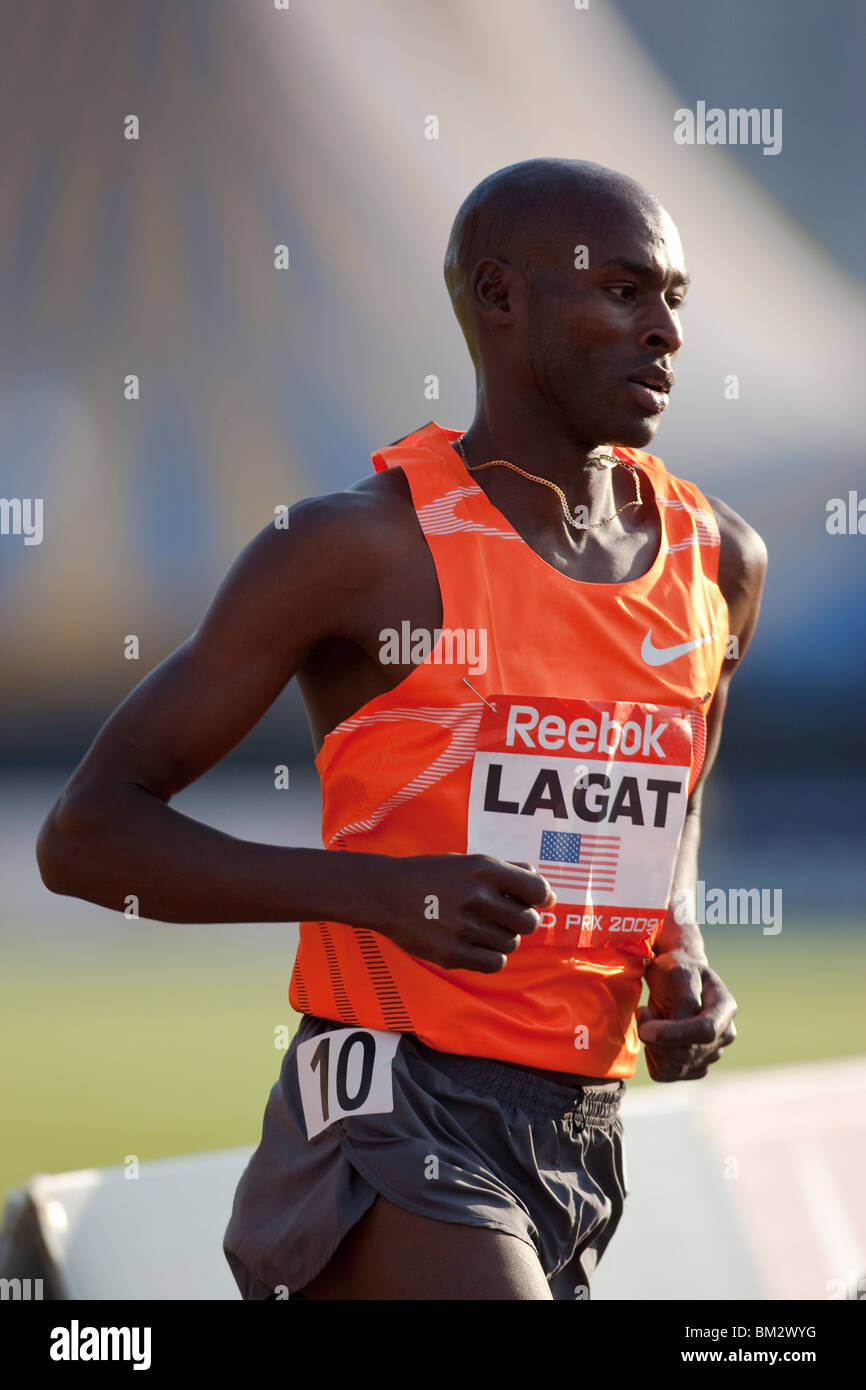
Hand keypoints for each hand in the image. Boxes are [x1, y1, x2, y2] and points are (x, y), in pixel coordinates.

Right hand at [374, 853, 555, 973]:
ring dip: (503, 938)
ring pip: (511, 943)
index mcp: (483, 869)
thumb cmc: (432, 875)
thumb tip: (546, 892)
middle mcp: (476, 896)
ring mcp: (463, 927)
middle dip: (522, 920)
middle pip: (528, 921)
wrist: (386, 894)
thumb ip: (507, 871)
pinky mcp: (452, 953)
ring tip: (482, 928)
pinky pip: (495, 963)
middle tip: (505, 917)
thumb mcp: (468, 862)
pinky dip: (492, 957)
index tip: (540, 902)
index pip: (536, 889)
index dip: (543, 898)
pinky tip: (478, 945)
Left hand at [635, 950, 736, 1081]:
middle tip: (643, 1012)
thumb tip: (681, 1024)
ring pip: (675, 1068)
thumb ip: (684, 999)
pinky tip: (654, 1037)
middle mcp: (724, 1034)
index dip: (673, 1034)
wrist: (673, 979)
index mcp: (725, 1007)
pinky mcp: (694, 1066)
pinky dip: (652, 1058)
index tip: (645, 1029)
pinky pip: (666, 1074)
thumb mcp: (679, 972)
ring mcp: (711, 1053)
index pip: (704, 1031)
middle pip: (687, 1054)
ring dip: (653, 1047)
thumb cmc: (675, 970)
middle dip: (657, 1038)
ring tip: (650, 1021)